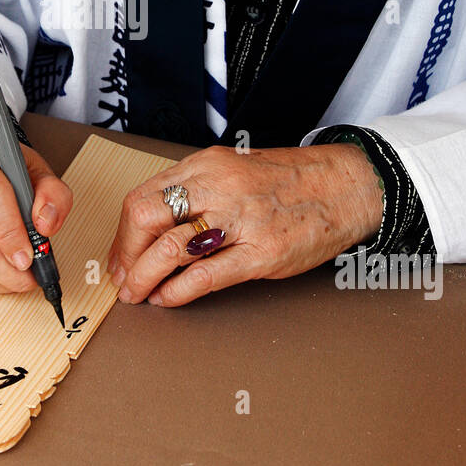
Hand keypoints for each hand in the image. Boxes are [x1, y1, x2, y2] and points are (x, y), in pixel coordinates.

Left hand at [106, 143, 382, 307]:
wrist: (345, 186)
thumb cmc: (290, 181)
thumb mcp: (233, 171)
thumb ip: (195, 191)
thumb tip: (153, 226)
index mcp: (206, 166)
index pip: (142, 197)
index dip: (122, 234)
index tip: (119, 256)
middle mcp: (218, 188)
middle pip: (146, 218)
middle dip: (126, 255)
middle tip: (124, 279)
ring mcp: (241, 220)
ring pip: (170, 248)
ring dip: (144, 277)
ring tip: (139, 294)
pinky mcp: (263, 252)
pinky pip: (207, 275)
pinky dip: (178, 291)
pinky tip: (168, 299)